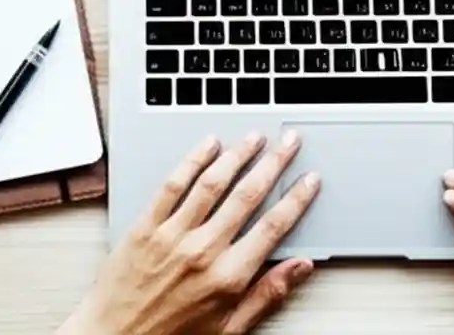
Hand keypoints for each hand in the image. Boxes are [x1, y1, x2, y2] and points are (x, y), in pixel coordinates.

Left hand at [60, 132, 319, 334]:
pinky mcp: (144, 227)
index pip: (273, 227)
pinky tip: (206, 146)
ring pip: (212, 184)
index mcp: (228, 277)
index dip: (296, 199)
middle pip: (247, 195)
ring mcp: (171, 236)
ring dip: (237, 155)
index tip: (309, 180)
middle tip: (289, 142)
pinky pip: (171, 186)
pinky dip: (191, 161)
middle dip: (274, 163)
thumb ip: (267, 295)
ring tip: (254, 138)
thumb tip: (300, 268)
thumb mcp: (229, 329)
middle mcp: (202, 251)